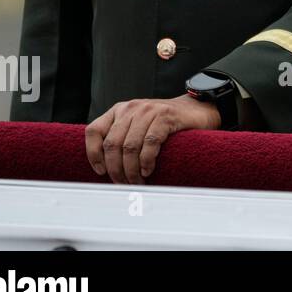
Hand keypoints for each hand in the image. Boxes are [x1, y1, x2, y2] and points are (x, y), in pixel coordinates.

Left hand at [85, 94, 220, 184]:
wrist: (197, 109)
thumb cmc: (165, 123)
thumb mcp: (138, 125)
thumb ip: (122, 137)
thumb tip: (105, 169)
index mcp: (119, 110)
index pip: (94, 131)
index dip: (93, 154)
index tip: (100, 172)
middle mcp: (131, 108)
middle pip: (112, 144)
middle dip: (115, 169)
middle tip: (122, 184)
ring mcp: (149, 111)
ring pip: (130, 146)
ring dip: (131, 170)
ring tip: (136, 182)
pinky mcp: (166, 117)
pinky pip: (150, 143)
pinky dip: (146, 161)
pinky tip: (147, 171)